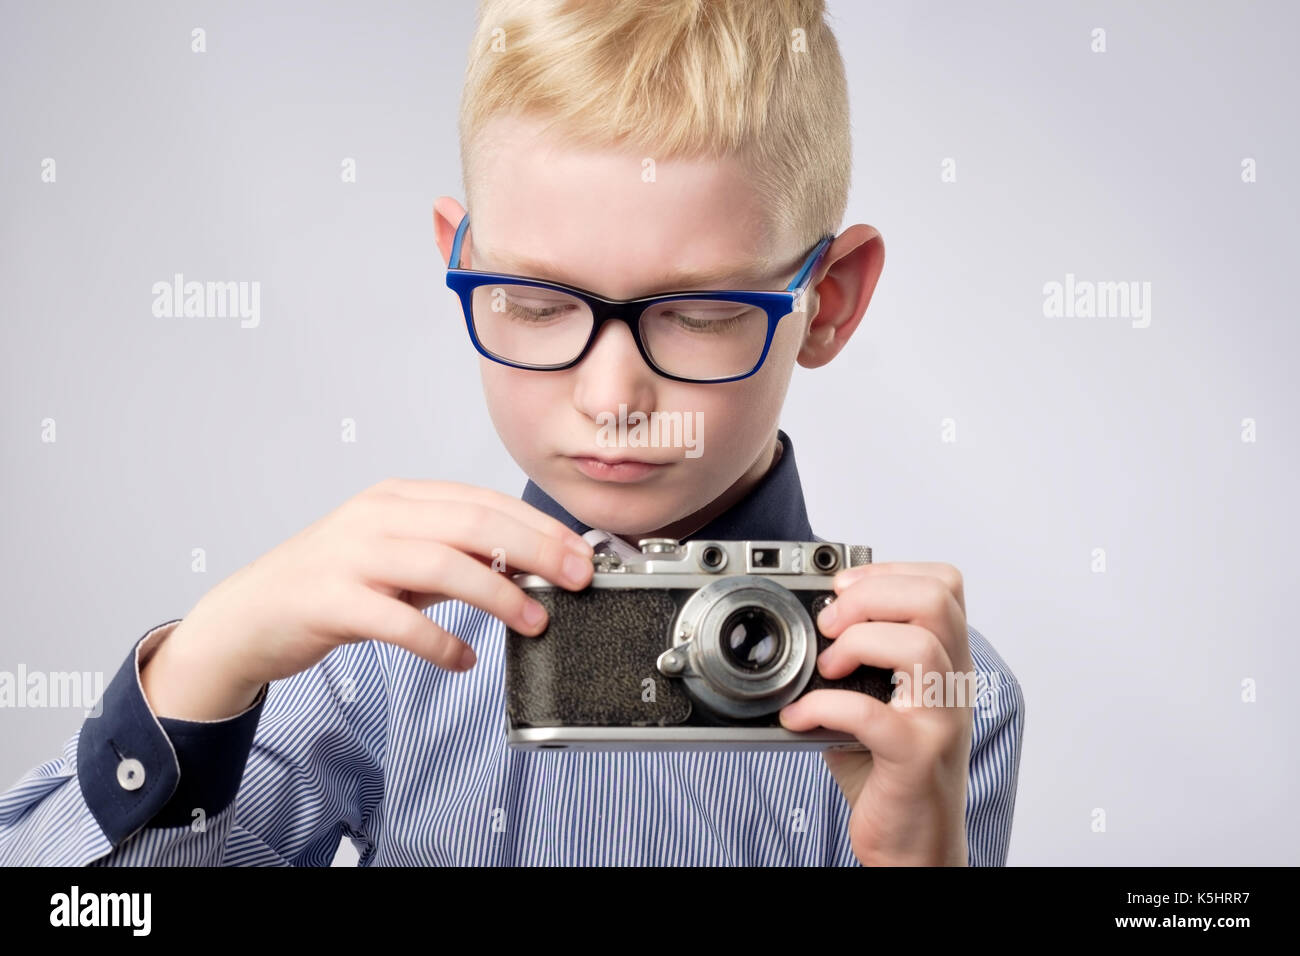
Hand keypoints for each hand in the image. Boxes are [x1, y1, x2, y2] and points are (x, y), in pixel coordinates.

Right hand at [142, 479, 593, 719]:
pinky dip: (439, 642)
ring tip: (534, 620)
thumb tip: (525, 568)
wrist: (248, 616)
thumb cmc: (331, 585)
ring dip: (498, 594)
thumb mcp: (396, 557)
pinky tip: (463, 659)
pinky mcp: (331, 600)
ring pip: (442, 564)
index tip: (579, 552)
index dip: (538, 526)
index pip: (483, 501)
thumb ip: (452, 557)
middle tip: (577, 579)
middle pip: (473, 524)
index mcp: (399, 498)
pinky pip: (398, 620)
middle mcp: (377, 517)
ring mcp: (351, 555)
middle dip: (535, 550)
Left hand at [779, 562, 973, 865]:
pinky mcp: (916, 757)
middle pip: (936, 600)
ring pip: (918, 645)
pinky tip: (799, 717)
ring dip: (858, 642)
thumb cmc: (893, 775)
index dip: (889, 572)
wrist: (917, 846)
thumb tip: (805, 630)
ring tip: (825, 666)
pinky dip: (822, 706)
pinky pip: (871, 714)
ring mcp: (941, 720)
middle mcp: (953, 684)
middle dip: (869, 596)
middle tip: (831, 624)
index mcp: (947, 662)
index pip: (944, 584)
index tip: (844, 589)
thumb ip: (855, 664)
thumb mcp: (879, 703)